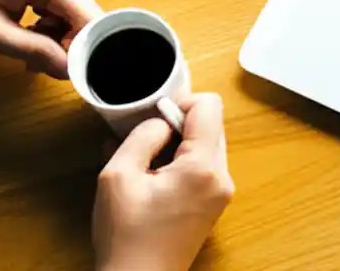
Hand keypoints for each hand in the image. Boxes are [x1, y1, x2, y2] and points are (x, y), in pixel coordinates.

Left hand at [0, 0, 101, 78]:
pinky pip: (64, 7)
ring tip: (27, 52)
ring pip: (75, 16)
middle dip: (67, 47)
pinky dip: (51, 26)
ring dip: (57, 39)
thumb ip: (35, 51)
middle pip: (85, 18)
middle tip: (37, 65)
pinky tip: (29, 32)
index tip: (66, 72)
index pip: (91, 19)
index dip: (85, 49)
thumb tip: (70, 69)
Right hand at [93, 94, 233, 270]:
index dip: (179, 103)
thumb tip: (159, 122)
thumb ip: (142, 136)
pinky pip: (204, 166)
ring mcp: (221, 193)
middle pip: (211, 125)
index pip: (209, 106)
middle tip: (145, 143)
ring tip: (146, 164)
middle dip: (178, 124)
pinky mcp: (213, 204)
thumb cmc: (125, 236)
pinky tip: (153, 178)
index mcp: (204, 168)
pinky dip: (182, 162)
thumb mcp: (118, 176)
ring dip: (179, 144)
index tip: (153, 121)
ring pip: (208, 145)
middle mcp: (222, 178)